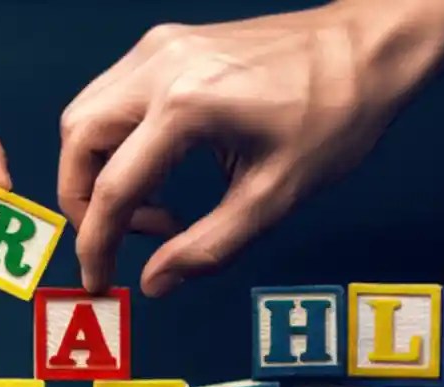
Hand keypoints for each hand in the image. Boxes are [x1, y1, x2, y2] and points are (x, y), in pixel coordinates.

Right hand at [59, 0, 443, 295]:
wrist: (365, 48)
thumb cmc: (334, 115)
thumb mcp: (274, 196)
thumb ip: (208, 247)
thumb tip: (156, 283)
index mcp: (185, 107)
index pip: (113, 187)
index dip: (97, 244)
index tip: (98, 280)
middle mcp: (159, 68)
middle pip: (78, 140)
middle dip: (84, 202)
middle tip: (119, 242)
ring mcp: (159, 49)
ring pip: (87, 115)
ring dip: (99, 170)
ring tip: (153, 210)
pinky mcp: (167, 45)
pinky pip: (113, 97)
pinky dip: (117, 142)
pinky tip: (159, 171)